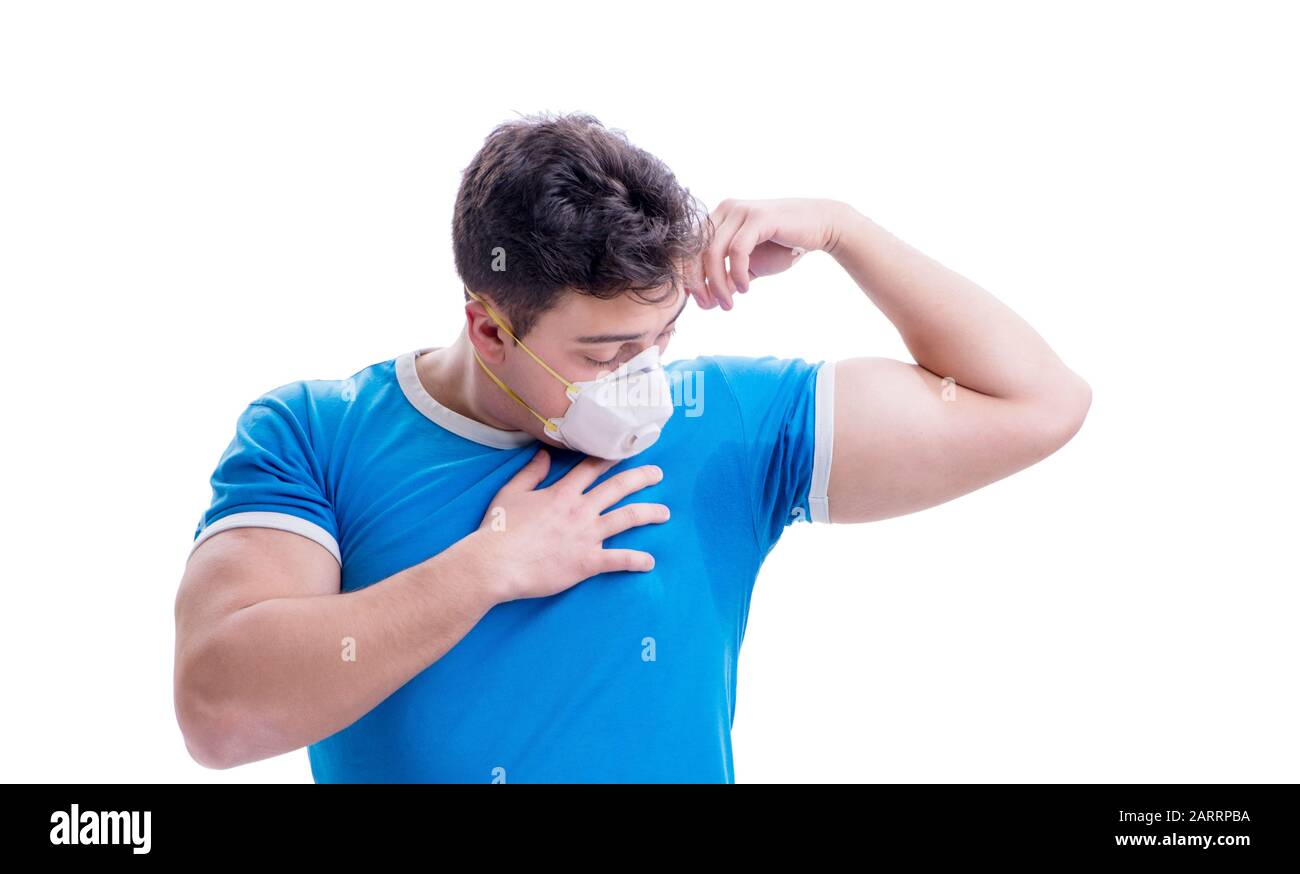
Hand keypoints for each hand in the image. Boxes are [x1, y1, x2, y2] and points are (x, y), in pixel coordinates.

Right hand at [472, 448, 668, 602]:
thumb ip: (530, 473)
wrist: (495, 563)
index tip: (625, 449)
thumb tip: (542, 454)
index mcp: (562, 493)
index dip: (610, 456)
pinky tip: (649, 562)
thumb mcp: (510, 493)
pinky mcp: (587, 562)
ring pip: (627, 518)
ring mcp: (586, 536)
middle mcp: (580, 510)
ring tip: (664, 512)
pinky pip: (619, 559)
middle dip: (641, 477)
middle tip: (658, 473)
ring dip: (649, 513)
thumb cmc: (498, 530)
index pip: (592, 468)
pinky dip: (637, 561)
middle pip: (618, 487)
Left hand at [688, 197, 851, 309]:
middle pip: (695, 251)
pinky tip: (745, 288)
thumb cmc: (784, 246)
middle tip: (709, 306)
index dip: (688, 277)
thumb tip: (707, 301)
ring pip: (713, 252)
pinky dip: (736, 273)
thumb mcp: (750, 267)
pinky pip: (737, 250)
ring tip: (728, 304)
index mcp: (718, 219)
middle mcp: (724, 211)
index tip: (697, 302)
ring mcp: (740, 211)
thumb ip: (728, 278)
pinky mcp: (757, 217)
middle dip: (697, 283)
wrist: (820, 227)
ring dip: (718, 284)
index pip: (689, 248)